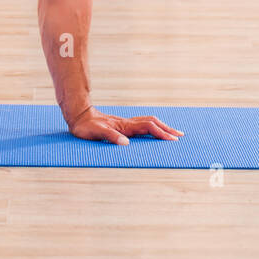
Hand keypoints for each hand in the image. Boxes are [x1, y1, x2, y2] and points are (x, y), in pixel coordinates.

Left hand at [68, 107, 183, 145]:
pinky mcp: (122, 125)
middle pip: (152, 123)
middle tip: (180, 136)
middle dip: (167, 129)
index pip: (148, 128)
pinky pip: (142, 125)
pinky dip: (152, 127)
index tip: (172, 141)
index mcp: (125, 126)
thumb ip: (110, 137)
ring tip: (172, 133)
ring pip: (148, 122)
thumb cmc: (86, 126)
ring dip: (161, 127)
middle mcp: (128, 123)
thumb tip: (126, 144)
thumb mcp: (96, 133)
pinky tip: (153, 132)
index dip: (161, 134)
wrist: (78, 115)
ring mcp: (125, 123)